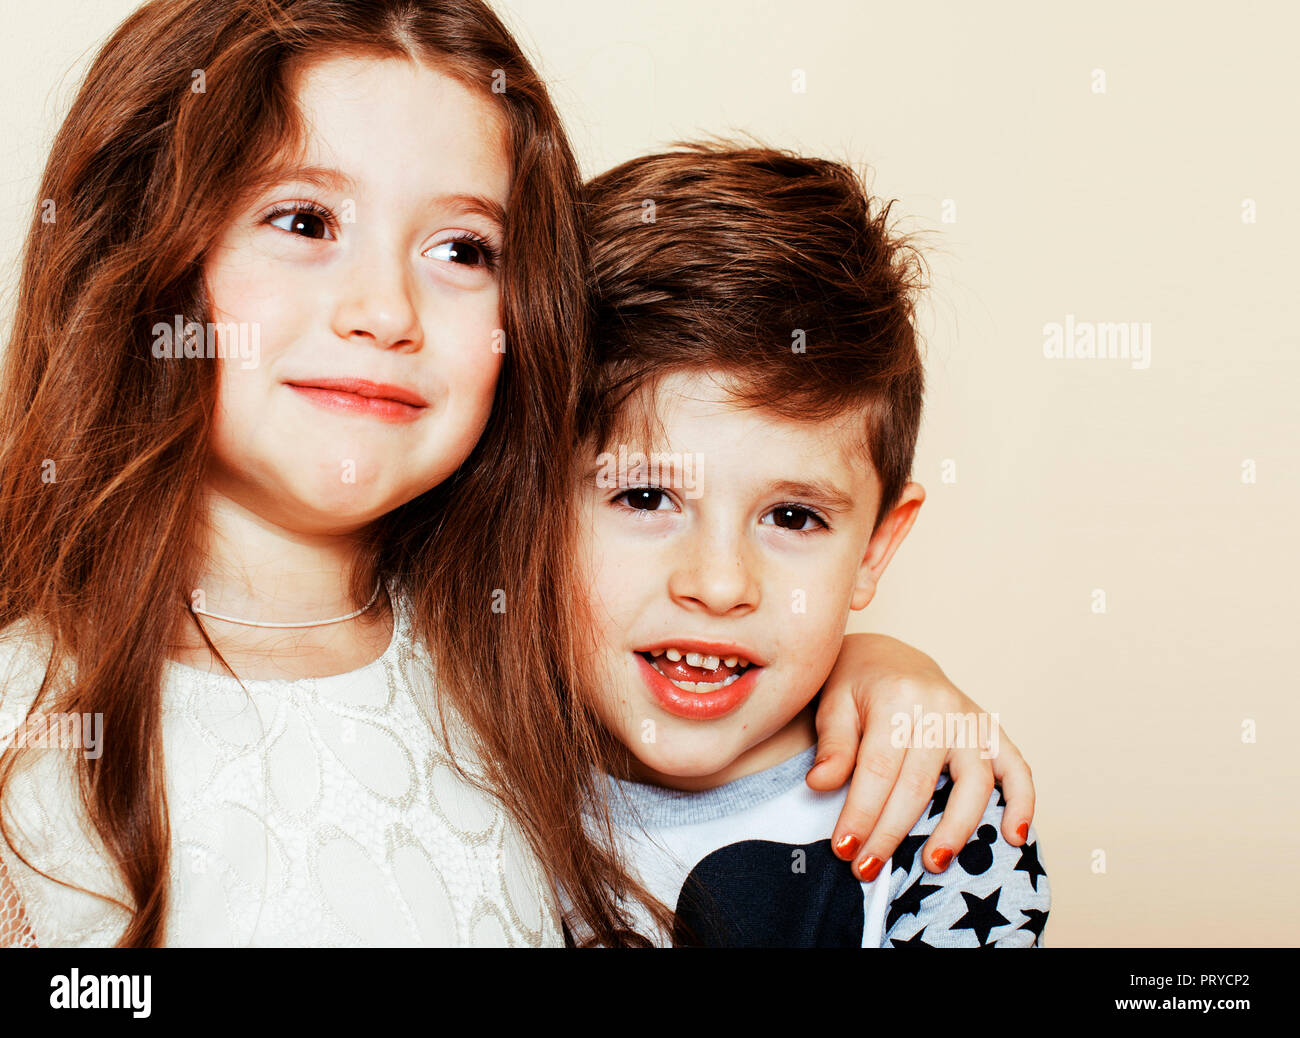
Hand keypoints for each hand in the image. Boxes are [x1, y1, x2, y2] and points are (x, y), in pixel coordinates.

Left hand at [808, 633, 1034, 878]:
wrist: (887, 657)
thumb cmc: (855, 686)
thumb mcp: (833, 706)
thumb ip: (832, 746)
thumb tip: (820, 784)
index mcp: (897, 697)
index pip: (878, 769)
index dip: (862, 814)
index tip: (844, 849)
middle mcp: (940, 707)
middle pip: (919, 784)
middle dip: (891, 833)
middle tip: (867, 869)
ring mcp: (970, 719)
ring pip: (972, 783)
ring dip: (954, 830)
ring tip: (932, 864)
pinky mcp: (990, 730)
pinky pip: (1016, 767)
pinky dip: (1022, 801)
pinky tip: (1014, 836)